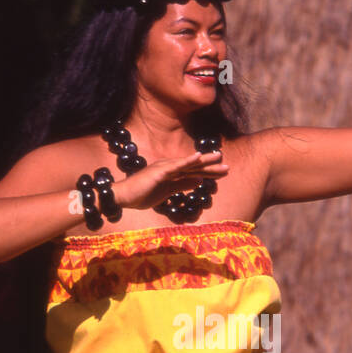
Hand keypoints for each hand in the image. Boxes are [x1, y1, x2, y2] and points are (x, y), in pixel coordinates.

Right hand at [111, 149, 229, 211]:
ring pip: (188, 164)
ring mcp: (165, 168)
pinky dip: (187, 160)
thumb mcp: (167, 191)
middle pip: (194, 166)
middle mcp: (170, 167)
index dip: (209, 171)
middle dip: (211, 166)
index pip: (194, 172)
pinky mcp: (159, 172)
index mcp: (172, 173)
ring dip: (204, 161)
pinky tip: (198, 156)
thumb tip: (199, 180)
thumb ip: (183, 185)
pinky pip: (176, 166)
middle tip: (227, 166)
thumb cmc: (142, 194)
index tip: (223, 171)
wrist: (123, 196)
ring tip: (218, 158)